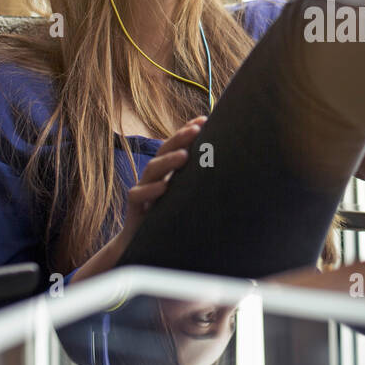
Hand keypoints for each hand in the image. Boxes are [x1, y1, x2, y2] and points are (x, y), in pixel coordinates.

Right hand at [120, 115, 205, 239]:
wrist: (143, 245)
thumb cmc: (169, 217)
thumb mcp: (186, 197)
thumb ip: (198, 182)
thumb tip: (229, 169)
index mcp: (166, 171)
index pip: (176, 145)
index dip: (186, 131)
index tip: (204, 119)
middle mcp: (153, 176)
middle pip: (163, 151)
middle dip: (179, 139)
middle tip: (196, 130)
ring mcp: (142, 190)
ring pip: (152, 169)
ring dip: (168, 161)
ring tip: (184, 155)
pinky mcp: (134, 207)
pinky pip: (138, 195)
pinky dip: (151, 190)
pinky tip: (164, 187)